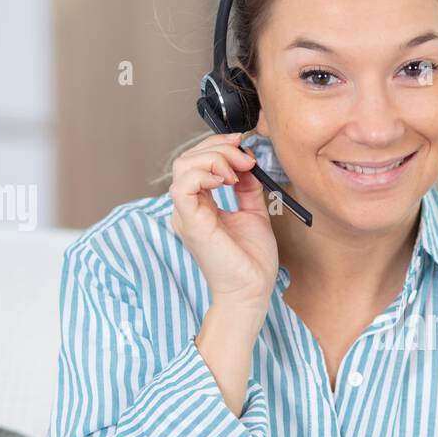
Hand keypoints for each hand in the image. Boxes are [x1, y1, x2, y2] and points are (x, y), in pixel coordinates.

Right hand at [169, 131, 276, 312]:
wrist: (253, 290)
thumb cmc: (251, 261)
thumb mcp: (254, 212)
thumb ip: (247, 187)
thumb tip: (246, 162)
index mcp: (200, 205)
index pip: (197, 162)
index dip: (218, 146)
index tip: (243, 147)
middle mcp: (189, 208)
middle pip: (188, 159)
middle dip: (219, 149)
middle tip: (244, 158)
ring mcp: (186, 215)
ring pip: (184, 166)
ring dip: (214, 159)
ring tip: (236, 172)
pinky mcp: (190, 222)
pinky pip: (183, 186)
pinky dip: (204, 174)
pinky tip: (225, 181)